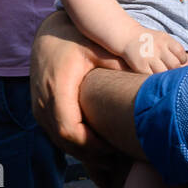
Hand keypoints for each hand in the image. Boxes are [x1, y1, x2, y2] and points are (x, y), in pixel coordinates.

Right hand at [30, 11, 122, 162]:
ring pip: (60, 141)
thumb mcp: (100, 49)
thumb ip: (120, 67)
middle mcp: (43, 101)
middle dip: (91, 153)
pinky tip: (96, 142)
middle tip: (118, 155)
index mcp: (57, 87)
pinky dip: (75, 141)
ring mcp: (38, 106)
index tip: (115, 146)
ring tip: (111, 152)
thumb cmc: (77, 38)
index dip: (92, 145)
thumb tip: (149, 82)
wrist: (50, 31)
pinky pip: (56, 133)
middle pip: (65, 141)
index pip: (70, 131)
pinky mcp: (40, 109)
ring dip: (83, 150)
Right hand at [118, 27, 187, 74]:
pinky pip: (151, 76)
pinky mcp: (140, 65)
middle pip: (174, 65)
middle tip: (170, 71)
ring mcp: (149, 57)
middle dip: (174, 70)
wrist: (128, 37)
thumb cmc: (149, 40)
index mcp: (166, 40)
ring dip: (165, 76)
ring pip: (164, 73)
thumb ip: (174, 49)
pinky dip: (154, 79)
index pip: (181, 53)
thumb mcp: (163, 38)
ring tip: (162, 75)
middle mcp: (158, 48)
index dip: (182, 60)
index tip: (177, 62)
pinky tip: (153, 76)